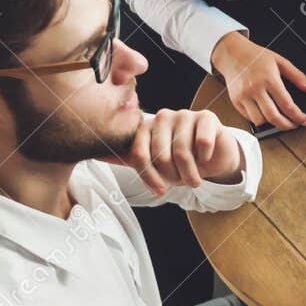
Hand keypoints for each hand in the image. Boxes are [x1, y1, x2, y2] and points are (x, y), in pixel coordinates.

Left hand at [97, 108, 240, 195]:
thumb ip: (125, 156)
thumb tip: (93, 154)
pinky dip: (204, 158)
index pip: (138, 155)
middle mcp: (162, 117)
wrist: (212, 158)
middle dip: (173, 176)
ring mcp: (184, 114)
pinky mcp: (206, 117)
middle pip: (160, 156)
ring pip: (182, 152)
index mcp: (145, 127)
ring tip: (194, 180)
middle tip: (182, 181)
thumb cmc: (179, 161)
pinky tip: (206, 159)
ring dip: (190, 173)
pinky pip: (202, 142)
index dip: (148, 177)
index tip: (160, 190)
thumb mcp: (151, 162)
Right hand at [212, 31, 305, 130]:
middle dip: (287, 125)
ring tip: (280, 119)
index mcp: (269, 78)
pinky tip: (266, 114)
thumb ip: (297, 76)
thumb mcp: (280, 61)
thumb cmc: (256, 56)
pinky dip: (259, 119)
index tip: (303, 120)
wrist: (231, 54)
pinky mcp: (236, 101)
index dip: (297, 116)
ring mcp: (244, 96)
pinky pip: (249, 117)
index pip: (286, 104)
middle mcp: (255, 89)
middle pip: (273, 117)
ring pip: (260, 120)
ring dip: (272, 123)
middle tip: (294, 125)